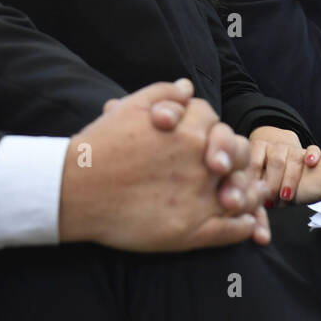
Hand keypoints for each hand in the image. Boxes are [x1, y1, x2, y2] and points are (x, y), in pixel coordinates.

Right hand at [64, 83, 269, 251]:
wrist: (74, 190)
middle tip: (218, 164)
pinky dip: (242, 226)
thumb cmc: (100, 146)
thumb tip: (187, 88)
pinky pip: (232, 230)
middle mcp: (200, 163)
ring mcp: (198, 198)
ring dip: (246, 191)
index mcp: (188, 131)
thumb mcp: (131, 108)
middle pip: (237, 154)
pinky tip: (242, 222)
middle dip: (232, 155)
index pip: (216, 124)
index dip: (210, 129)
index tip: (200, 138)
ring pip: (241, 192)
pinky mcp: (190, 232)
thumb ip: (163, 93)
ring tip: (237, 195)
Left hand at [247, 125, 305, 202]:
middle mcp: (275, 145)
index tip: (254, 194)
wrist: (279, 147)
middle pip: (276, 161)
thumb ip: (251, 181)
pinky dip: (312, 155)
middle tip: (270, 198)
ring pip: (294, 158)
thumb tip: (246, 198)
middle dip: (273, 182)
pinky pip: (312, 149)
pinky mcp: (307, 151)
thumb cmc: (263, 167)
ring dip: (290, 178)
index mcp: (258, 147)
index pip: (255, 163)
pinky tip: (310, 163)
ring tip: (286, 195)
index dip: (255, 180)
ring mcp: (292, 147)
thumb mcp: (254, 172)